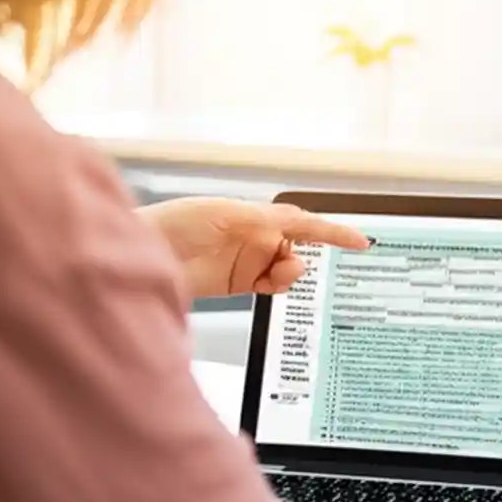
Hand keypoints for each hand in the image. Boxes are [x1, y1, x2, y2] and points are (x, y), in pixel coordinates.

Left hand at [138, 198, 368, 297]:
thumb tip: (298, 223)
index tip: (360, 241)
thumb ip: (265, 220)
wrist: (141, 254)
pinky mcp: (237, 284)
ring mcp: (247, 261)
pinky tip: (273, 285)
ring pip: (288, 270)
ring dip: (291, 274)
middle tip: (297, 264)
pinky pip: (271, 287)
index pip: (304, 222)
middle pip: (299, 248)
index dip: (334, 231)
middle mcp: (254, 237)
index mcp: (255, 214)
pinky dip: (278, 287)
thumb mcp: (225, 214)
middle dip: (307, 256)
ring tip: (281, 275)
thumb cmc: (174, 223)